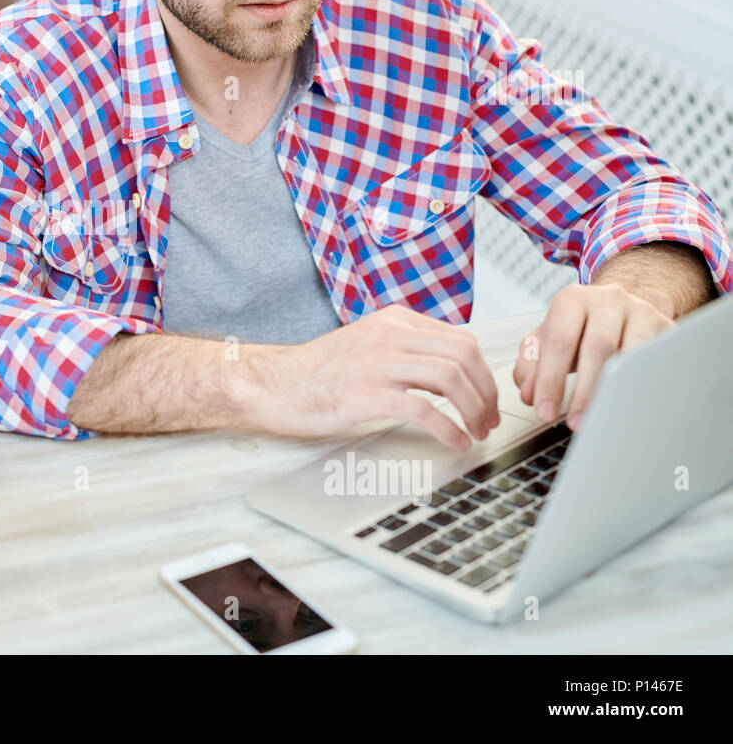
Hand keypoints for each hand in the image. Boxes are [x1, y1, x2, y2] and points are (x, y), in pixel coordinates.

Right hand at [241, 304, 498, 450]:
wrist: (273, 384)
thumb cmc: (318, 373)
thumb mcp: (368, 346)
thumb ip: (406, 351)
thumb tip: (452, 378)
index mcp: (394, 320)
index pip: (460, 339)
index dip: (484, 374)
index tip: (487, 400)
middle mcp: (390, 335)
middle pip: (464, 355)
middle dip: (487, 392)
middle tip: (489, 420)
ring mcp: (377, 362)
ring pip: (451, 378)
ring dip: (474, 411)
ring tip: (476, 432)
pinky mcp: (366, 393)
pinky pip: (424, 410)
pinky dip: (449, 429)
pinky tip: (455, 442)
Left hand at [513, 282, 672, 430]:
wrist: (622, 307)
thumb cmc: (580, 328)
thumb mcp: (547, 337)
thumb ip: (530, 364)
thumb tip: (530, 395)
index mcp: (572, 300)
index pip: (558, 341)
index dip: (550, 380)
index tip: (545, 412)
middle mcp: (608, 300)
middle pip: (598, 348)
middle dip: (585, 392)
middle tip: (576, 424)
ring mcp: (642, 312)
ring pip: (633, 354)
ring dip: (618, 391)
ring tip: (606, 420)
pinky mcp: (667, 328)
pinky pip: (658, 361)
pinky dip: (646, 387)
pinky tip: (634, 407)